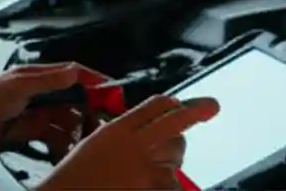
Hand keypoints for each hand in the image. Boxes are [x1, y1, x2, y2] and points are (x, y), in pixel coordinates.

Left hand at [0, 63, 107, 161]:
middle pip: (73, 99)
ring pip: (65, 120)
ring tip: (89, 139)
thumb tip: (76, 71)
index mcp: (40, 76)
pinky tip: (71, 149)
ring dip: (77, 128)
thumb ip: (49, 80)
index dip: (94, 81)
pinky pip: (52, 135)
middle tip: (105, 122)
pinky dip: (62, 141)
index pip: (74, 74)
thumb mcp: (21, 85)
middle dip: (89, 109)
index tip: (113, 91)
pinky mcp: (29, 131)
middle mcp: (41, 93)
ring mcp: (36, 112)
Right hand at [39, 94, 219, 190]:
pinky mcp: (152, 188)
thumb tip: (148, 133)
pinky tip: (151, 187)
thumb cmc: (72, 180)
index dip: (173, 103)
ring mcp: (145, 168)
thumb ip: (120, 137)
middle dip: (195, 114)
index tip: (183, 103)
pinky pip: (173, 186)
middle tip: (212, 106)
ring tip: (151, 176)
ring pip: (176, 160)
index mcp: (116, 130)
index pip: (154, 106)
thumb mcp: (93, 147)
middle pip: (175, 124)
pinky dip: (167, 187)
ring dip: (170, 166)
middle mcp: (134, 144)